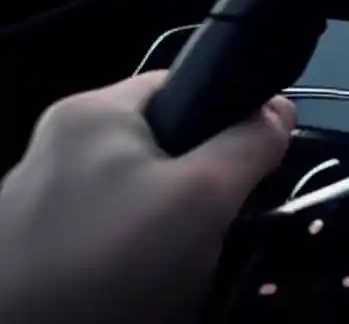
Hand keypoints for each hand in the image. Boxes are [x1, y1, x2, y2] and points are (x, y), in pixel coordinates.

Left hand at [0, 71, 294, 323]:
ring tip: (179, 263)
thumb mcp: (203, 198)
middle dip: (200, 187)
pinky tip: (144, 287)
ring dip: (173, 230)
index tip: (250, 168)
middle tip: (213, 225)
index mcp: (93, 112)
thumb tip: (279, 111)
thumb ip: (249, 146)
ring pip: (145, 199)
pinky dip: (139, 260)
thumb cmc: (107, 260)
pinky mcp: (44, 248)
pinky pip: (116, 238)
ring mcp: (47, 201)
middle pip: (167, 149)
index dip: (230, 119)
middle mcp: (62, 146)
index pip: (185, 86)